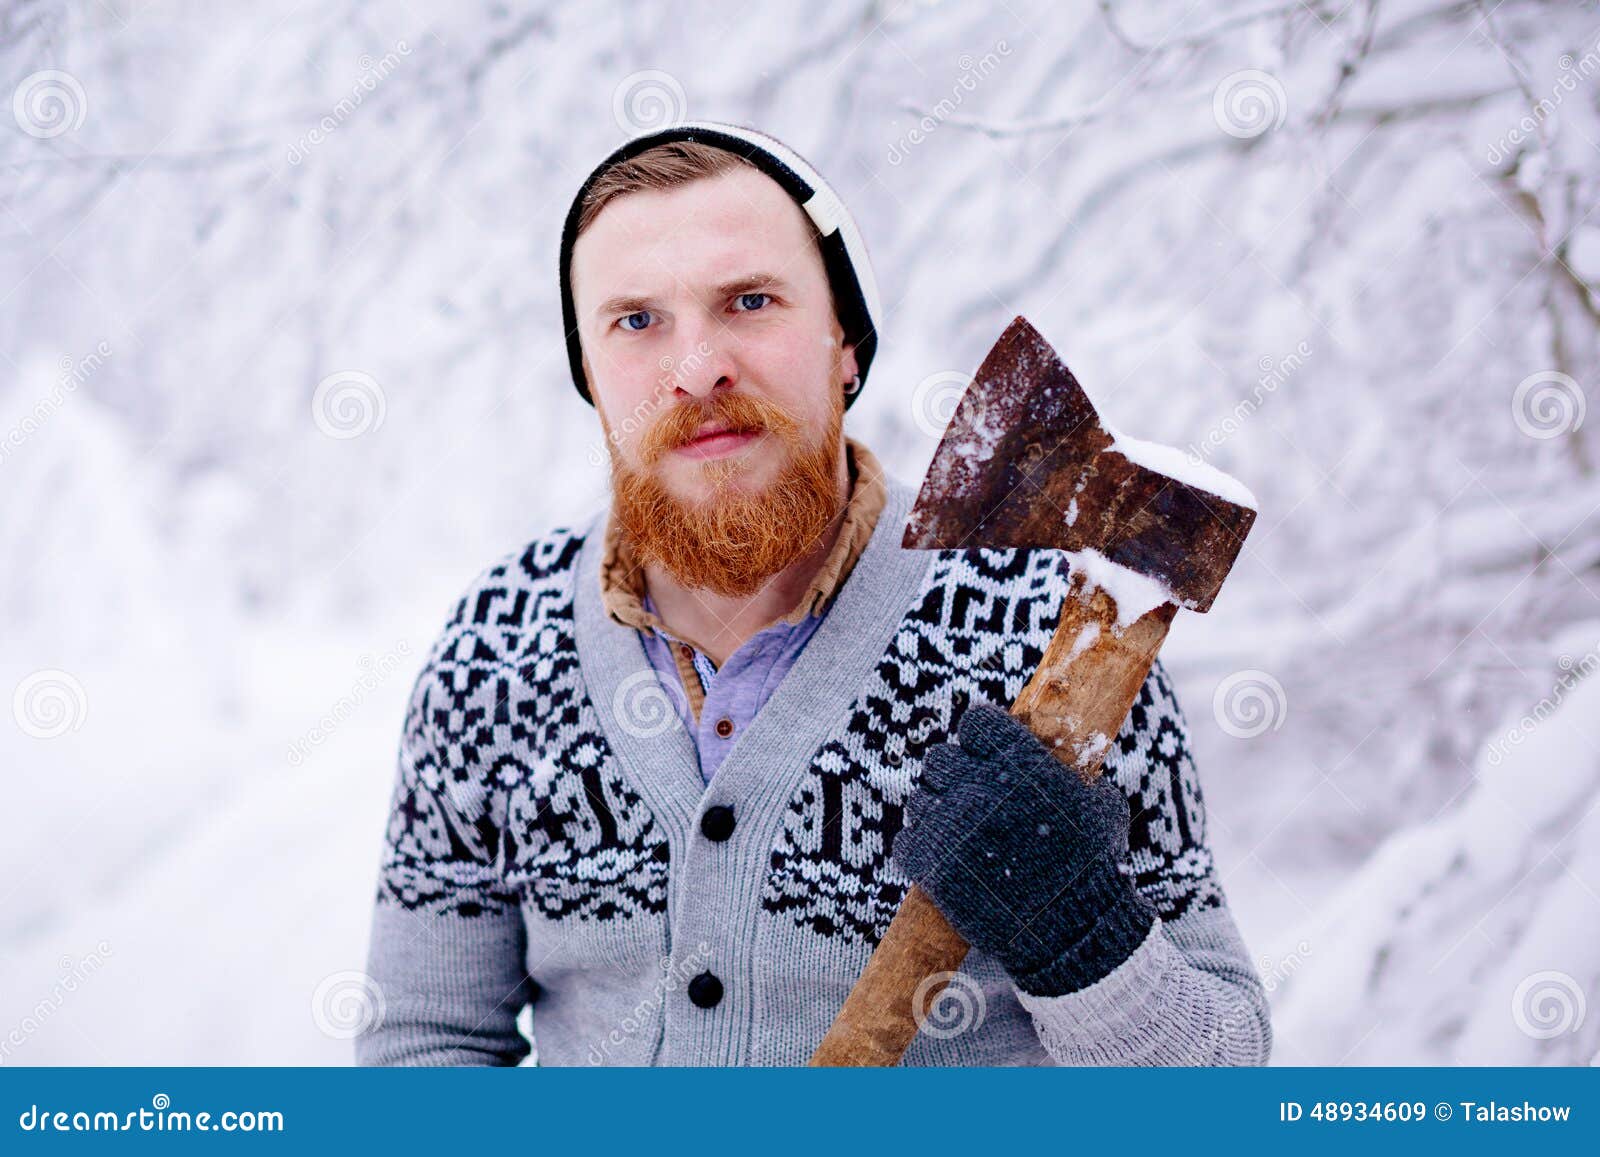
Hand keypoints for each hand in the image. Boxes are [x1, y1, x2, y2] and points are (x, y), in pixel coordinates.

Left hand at [893, 703, 1157, 996]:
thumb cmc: (1095, 869)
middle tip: (970, 797)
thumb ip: (1070, 773)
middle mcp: (980, 788)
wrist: (1076, 933)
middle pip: (939, 758)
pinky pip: (905, 842)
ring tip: (959, 834)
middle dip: (954, 775)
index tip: (987, 754)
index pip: (975, 723)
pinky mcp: (932, 868)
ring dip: (937, 814)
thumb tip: (1060, 754)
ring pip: (920, 799)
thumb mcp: (1099, 806)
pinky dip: (920, 850)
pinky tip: (941, 859)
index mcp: (1020, 763)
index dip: (981, 739)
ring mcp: (951, 827)